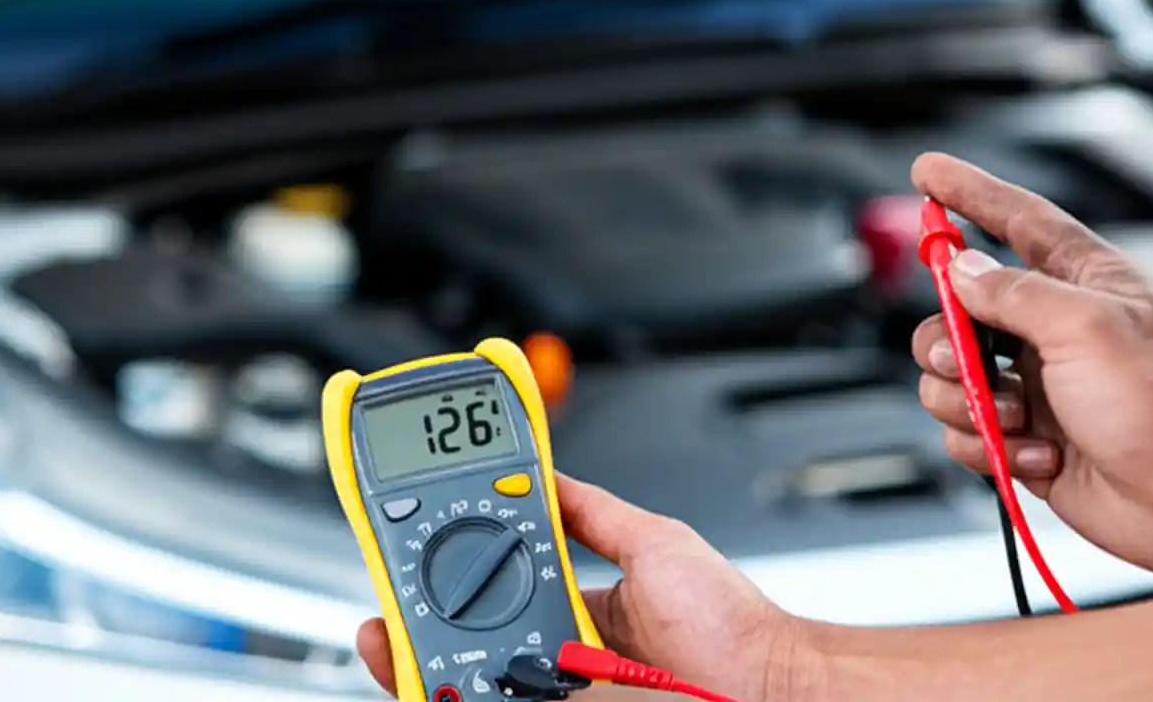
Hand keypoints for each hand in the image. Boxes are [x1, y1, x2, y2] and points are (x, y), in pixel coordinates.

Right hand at [356, 474, 806, 700]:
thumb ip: (591, 511)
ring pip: (476, 686)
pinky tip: (439, 688)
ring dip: (428, 668)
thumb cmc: (729, 624)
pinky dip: (458, 696)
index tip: (414, 565)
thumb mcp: (652, 542)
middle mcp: (563, 657)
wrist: (767, 686)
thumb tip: (540, 472)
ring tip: (398, 653)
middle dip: (416, 633)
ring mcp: (563, 695)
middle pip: (470, 645)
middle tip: (385, 623)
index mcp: (575, 608)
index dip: (448, 581)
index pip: (494, 592)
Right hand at [911, 152, 1152, 574]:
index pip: (1016, 220)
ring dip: (968, 403)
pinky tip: (1033, 455)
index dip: (968, 193)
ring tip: (1018, 420)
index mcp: (1081, 285)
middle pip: (956, 309)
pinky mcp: (1019, 437)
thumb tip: (960, 270)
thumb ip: (1012, 293)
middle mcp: (1050, 329)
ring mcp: (1033, 384)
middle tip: (966, 359)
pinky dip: (985, 447)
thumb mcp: (1087, 330)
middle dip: (946, 339)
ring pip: (948, 377)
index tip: (927, 173)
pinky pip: (962, 432)